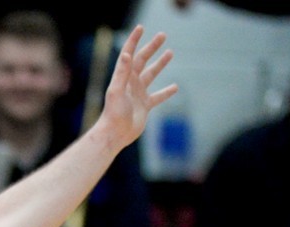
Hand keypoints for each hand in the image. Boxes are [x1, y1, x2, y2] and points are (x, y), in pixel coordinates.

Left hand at [95, 26, 178, 150]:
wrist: (115, 134)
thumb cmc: (114, 113)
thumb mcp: (117, 91)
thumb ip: (122, 72)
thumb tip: (128, 54)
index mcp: (124, 77)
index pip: (129, 54)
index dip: (134, 40)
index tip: (141, 28)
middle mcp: (131, 83)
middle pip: (143, 60)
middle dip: (152, 47)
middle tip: (163, 35)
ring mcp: (138, 94)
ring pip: (151, 75)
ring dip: (160, 64)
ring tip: (170, 52)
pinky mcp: (144, 106)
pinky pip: (157, 97)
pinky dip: (166, 92)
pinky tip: (175, 87)